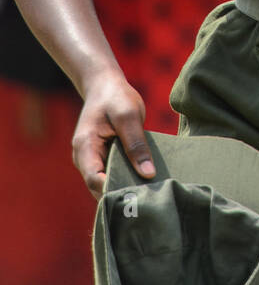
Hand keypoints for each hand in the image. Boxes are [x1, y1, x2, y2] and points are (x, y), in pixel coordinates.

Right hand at [72, 70, 155, 199]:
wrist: (104, 85)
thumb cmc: (116, 97)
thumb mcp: (129, 116)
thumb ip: (137, 145)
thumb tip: (148, 174)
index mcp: (85, 147)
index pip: (94, 180)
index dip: (113, 191)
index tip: (137, 195)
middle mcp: (83, 158)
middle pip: (98, 187)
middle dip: (120, 193)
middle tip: (146, 199)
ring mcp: (90, 159)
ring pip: (104, 183)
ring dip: (123, 186)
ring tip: (147, 192)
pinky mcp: (100, 158)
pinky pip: (110, 174)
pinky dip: (124, 178)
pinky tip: (143, 181)